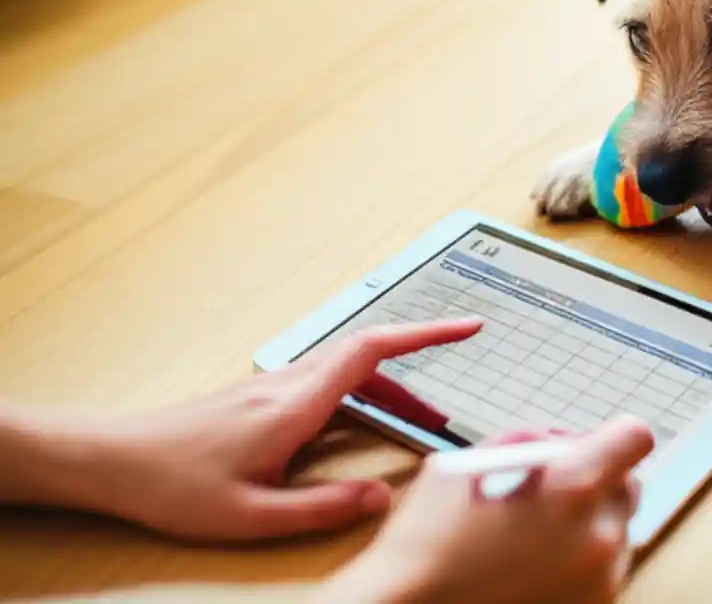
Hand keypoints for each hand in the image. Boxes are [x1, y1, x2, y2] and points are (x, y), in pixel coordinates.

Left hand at [11, 320, 482, 539]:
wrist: (113, 459)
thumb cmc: (173, 485)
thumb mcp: (252, 514)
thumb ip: (322, 509)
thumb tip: (382, 499)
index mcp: (295, 404)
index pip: (373, 351)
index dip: (426, 334)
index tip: (466, 327)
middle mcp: (288, 385)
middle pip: (369, 359)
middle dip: (417, 377)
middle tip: (446, 411)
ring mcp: (273, 387)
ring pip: (348, 372)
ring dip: (389, 390)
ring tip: (417, 424)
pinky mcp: (261, 397)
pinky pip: (327, 382)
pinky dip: (361, 395)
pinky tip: (360, 423)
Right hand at [319, 417, 653, 603]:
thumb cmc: (426, 545)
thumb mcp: (463, 465)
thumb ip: (523, 442)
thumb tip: (554, 441)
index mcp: (571, 488)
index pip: (634, 438)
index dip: (613, 436)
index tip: (596, 444)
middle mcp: (598, 536)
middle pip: (628, 486)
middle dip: (597, 480)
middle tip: (549, 488)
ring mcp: (600, 580)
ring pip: (617, 530)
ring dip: (588, 521)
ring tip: (532, 531)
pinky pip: (603, 569)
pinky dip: (579, 559)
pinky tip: (533, 561)